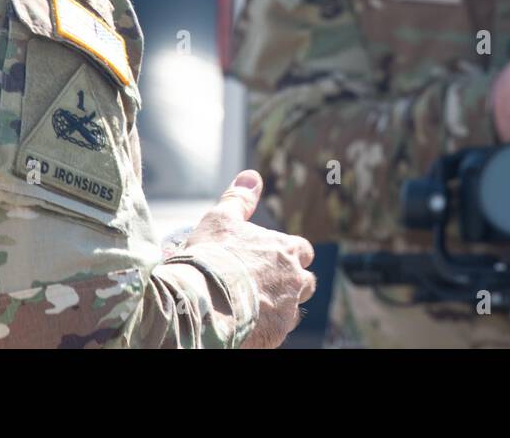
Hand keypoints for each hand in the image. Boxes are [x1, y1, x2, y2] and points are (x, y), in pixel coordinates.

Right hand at [182, 170, 316, 348]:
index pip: (302, 250)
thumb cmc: (213, 255)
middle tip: (264, 284)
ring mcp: (287, 309)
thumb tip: (252, 176)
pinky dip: (267, 327)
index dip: (289, 254)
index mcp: (286, 249)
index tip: (273, 257)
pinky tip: (248, 323)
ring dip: (280, 306)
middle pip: (305, 282)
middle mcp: (294, 279)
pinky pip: (278, 331)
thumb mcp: (221, 219)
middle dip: (290, 282)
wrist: (204, 300)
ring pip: (293, 309)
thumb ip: (240, 199)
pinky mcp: (276, 334)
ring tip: (254, 306)